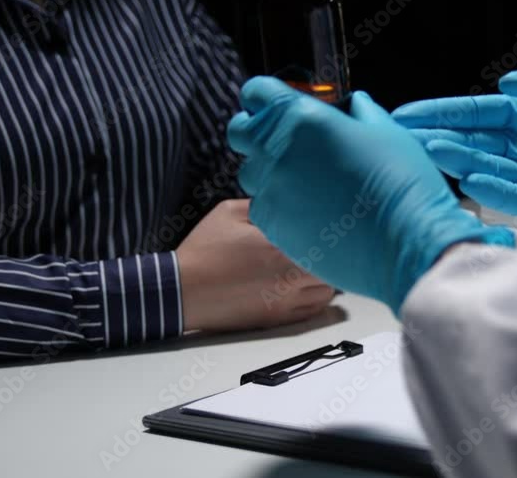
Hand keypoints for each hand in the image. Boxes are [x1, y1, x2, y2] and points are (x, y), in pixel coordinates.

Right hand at [177, 199, 335, 331]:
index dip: (330, 232)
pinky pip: (315, 309)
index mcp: (278, 247)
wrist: (182, 292)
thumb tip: (283, 200)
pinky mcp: (279, 318)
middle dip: (332, 255)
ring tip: (311, 265)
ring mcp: (285, 301)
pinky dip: (316, 296)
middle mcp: (288, 276)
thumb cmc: (203, 251)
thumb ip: (261, 204)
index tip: (329, 223)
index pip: (324, 240)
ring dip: (326, 276)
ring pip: (328, 290)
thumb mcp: (227, 213)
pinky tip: (304, 285)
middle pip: (333, 267)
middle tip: (322, 244)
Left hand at [227, 78, 512, 313]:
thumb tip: (351, 106)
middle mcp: (276, 151)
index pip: (257, 92)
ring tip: (307, 180)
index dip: (267, 95)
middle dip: (258, 129)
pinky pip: (262, 205)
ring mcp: (271, 190)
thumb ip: (359, 111)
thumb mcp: (386, 130)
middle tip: (288, 140)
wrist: (405, 244)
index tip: (281, 103)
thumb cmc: (403, 184)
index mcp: (301, 117)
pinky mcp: (272, 225)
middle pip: (241, 131)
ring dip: (270, 169)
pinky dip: (280, 203)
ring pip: (251, 171)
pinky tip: (312, 208)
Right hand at [392, 61, 516, 251]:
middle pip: (476, 141)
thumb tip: (510, 82)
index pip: (481, 112)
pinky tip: (474, 183)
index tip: (412, 114)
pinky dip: (496, 192)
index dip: (445, 112)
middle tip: (408, 140)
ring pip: (490, 168)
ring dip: (461, 163)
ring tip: (434, 156)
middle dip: (441, 139)